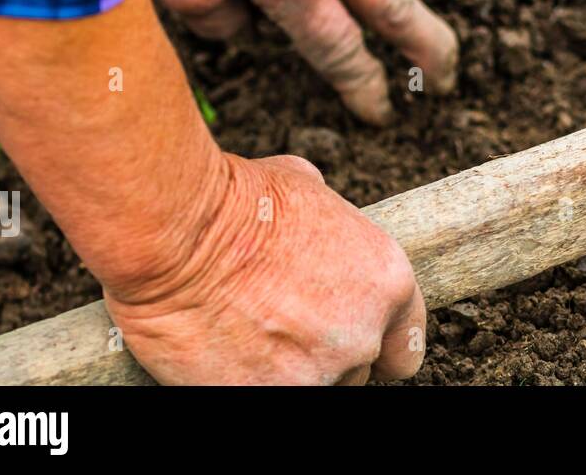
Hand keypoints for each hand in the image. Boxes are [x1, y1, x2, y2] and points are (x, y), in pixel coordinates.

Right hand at [104, 152, 424, 384]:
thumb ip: (331, 222)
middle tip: (281, 324)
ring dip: (287, 370)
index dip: (379, 344)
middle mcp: (362, 334)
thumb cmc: (239, 202)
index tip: (357, 341)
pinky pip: (267, 395)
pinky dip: (248, 381)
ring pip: (311, 386)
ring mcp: (316, 374)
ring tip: (248, 333)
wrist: (181, 236)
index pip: (404, 345)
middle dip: (324, 351)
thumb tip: (320, 219)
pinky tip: (226, 352)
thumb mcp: (307, 188)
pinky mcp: (267, 397)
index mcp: (387, 283)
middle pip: (355, 368)